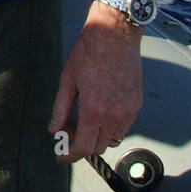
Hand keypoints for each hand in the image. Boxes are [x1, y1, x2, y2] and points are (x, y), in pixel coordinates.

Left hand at [48, 4, 143, 161]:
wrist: (115, 34)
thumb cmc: (88, 52)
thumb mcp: (67, 80)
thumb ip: (60, 109)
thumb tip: (53, 131)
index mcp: (94, 110)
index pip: (83, 148)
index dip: (69, 156)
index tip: (60, 157)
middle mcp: (115, 115)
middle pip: (97, 147)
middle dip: (80, 144)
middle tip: (66, 130)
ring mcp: (129, 111)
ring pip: (111, 139)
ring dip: (95, 136)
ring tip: (80, 118)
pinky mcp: (137, 104)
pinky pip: (123, 127)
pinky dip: (109, 127)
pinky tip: (97, 112)